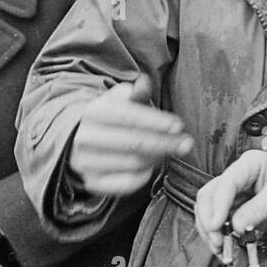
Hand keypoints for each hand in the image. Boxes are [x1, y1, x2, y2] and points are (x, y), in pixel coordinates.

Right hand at [70, 74, 192, 194]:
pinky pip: (125, 184)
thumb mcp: (119, 99)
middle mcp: (85, 139)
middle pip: (133, 143)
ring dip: (158, 158)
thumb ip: (135, 92)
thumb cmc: (110, 117)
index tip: (178, 125)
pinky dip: (144, 176)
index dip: (155, 122)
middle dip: (165, 143)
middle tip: (186, 144)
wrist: (79, 139)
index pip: (127, 117)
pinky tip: (153, 165)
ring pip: (133, 163)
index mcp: (92, 113)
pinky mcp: (93, 183)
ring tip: (171, 150)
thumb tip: (144, 82)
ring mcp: (86, 163)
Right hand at [193, 150, 266, 254]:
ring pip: (210, 211)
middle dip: (209, 221)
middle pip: (209, 196)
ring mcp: (236, 194)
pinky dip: (219, 235)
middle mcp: (238, 177)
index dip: (217, 205)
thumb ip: (257, 210)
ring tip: (220, 248)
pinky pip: (220, 222)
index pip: (225, 183)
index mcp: (249, 165)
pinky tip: (224, 246)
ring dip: (210, 231)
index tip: (216, 226)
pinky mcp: (238, 210)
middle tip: (217, 242)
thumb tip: (234, 226)